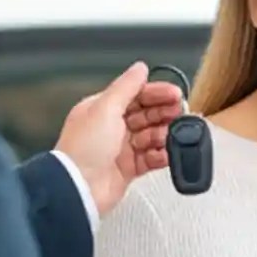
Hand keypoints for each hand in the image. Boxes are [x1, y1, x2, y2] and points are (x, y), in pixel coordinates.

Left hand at [54, 61, 183, 214]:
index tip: (174, 94)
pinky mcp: (128, 169)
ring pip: (151, 136)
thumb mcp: (105, 108)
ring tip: (172, 135)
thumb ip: (126, 87)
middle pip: (145, 114)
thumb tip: (139, 68)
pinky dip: (161, 155)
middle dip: (164, 112)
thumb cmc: (83, 149)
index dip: (156, 93)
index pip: (134, 94)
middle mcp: (111, 127)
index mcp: (101, 109)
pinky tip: (167, 153)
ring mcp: (120, 148)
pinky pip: (151, 158)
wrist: (78, 188)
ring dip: (164, 134)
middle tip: (178, 113)